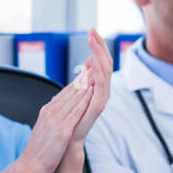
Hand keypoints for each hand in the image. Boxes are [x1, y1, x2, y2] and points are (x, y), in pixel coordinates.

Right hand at [18, 69, 94, 172]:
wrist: (28, 166)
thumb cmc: (37, 150)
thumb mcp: (44, 128)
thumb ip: (52, 116)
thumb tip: (59, 108)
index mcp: (47, 111)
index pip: (65, 92)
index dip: (78, 80)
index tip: (88, 70)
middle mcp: (50, 112)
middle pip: (70, 91)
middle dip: (83, 77)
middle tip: (94, 64)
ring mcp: (55, 121)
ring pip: (73, 98)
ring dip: (86, 84)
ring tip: (97, 72)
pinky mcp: (61, 131)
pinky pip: (75, 112)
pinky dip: (84, 101)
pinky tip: (92, 93)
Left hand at [68, 28, 111, 144]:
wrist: (66, 142)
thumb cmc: (70, 120)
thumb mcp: (76, 92)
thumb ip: (84, 77)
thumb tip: (88, 60)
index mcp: (97, 86)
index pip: (101, 60)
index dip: (98, 45)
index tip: (91, 29)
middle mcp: (102, 90)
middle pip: (106, 62)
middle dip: (99, 45)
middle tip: (92, 30)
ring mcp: (101, 99)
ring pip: (105, 71)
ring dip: (99, 54)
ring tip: (92, 41)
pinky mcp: (97, 107)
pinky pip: (100, 87)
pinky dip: (97, 73)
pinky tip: (92, 61)